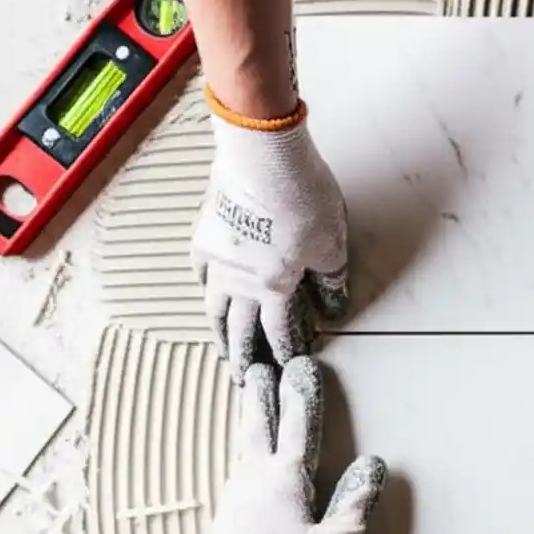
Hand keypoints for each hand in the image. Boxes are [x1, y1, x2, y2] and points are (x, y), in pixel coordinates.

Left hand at [165, 357, 385, 533]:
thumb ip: (354, 500)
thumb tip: (372, 466)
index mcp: (283, 482)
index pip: (296, 427)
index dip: (301, 395)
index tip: (301, 367)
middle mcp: (252, 485)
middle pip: (256, 429)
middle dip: (259, 396)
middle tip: (257, 368)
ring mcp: (234, 503)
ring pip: (243, 451)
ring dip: (250, 425)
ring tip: (253, 406)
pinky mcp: (227, 524)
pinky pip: (238, 477)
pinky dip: (246, 457)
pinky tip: (251, 464)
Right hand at [192, 90, 348, 382]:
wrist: (262, 156)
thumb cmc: (301, 197)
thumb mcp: (332, 243)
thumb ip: (331, 280)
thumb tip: (333, 307)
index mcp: (273, 287)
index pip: (279, 330)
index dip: (284, 351)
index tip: (284, 368)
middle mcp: (238, 280)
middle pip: (238, 327)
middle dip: (243, 355)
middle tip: (243, 377)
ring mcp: (217, 257)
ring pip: (213, 303)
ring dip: (219, 329)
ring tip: (221, 346)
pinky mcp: (206, 231)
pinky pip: (201, 269)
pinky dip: (205, 285)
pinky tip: (208, 289)